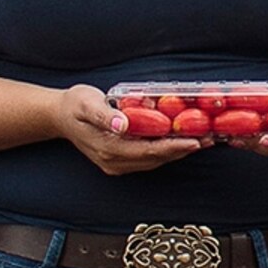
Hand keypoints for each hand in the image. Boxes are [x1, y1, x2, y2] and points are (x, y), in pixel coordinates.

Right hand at [51, 82, 205, 178]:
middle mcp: (114, 161)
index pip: (148, 151)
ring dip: (177, 152)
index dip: (173, 146)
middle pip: (155, 160)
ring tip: (201, 141)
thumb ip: (104, 114)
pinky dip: (165, 151)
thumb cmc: (74, 105)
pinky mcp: (119, 162)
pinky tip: (179, 142)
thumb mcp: (85, 103)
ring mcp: (116, 164)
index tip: (195, 140)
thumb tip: (123, 125)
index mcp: (108, 148)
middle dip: (182, 150)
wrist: (58, 116)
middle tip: (208, 140)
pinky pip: (148, 159)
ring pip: (154, 161)